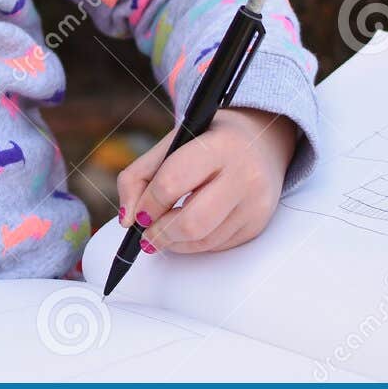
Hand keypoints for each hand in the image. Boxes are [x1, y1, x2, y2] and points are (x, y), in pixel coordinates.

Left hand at [114, 106, 296, 255]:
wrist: (260, 141)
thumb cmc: (208, 142)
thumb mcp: (172, 143)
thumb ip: (138, 175)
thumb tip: (127, 219)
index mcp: (219, 145)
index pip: (173, 181)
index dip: (149, 203)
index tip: (138, 214)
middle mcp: (245, 174)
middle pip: (192, 222)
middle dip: (160, 233)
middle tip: (146, 234)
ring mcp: (255, 203)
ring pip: (204, 241)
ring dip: (174, 243)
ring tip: (162, 232)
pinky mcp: (258, 225)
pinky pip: (217, 246)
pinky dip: (194, 244)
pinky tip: (187, 230)